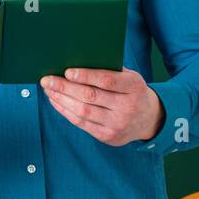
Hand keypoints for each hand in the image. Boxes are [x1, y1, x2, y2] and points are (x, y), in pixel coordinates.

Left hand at [40, 67, 164, 145]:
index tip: (67, 71)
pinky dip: (65, 111)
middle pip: (90, 96)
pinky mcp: (108, 136)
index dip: (86, 76)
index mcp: (134, 87)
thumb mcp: (130, 78)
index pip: (108, 80)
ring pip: (83, 111)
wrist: (151, 119)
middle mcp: (127, 107)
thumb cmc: (133, 92)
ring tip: (48, 90)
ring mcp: (117, 124)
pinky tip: (56, 102)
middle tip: (47, 80)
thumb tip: (76, 62)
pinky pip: (81, 124)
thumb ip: (109, 70)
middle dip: (64, 87)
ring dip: (61, 99)